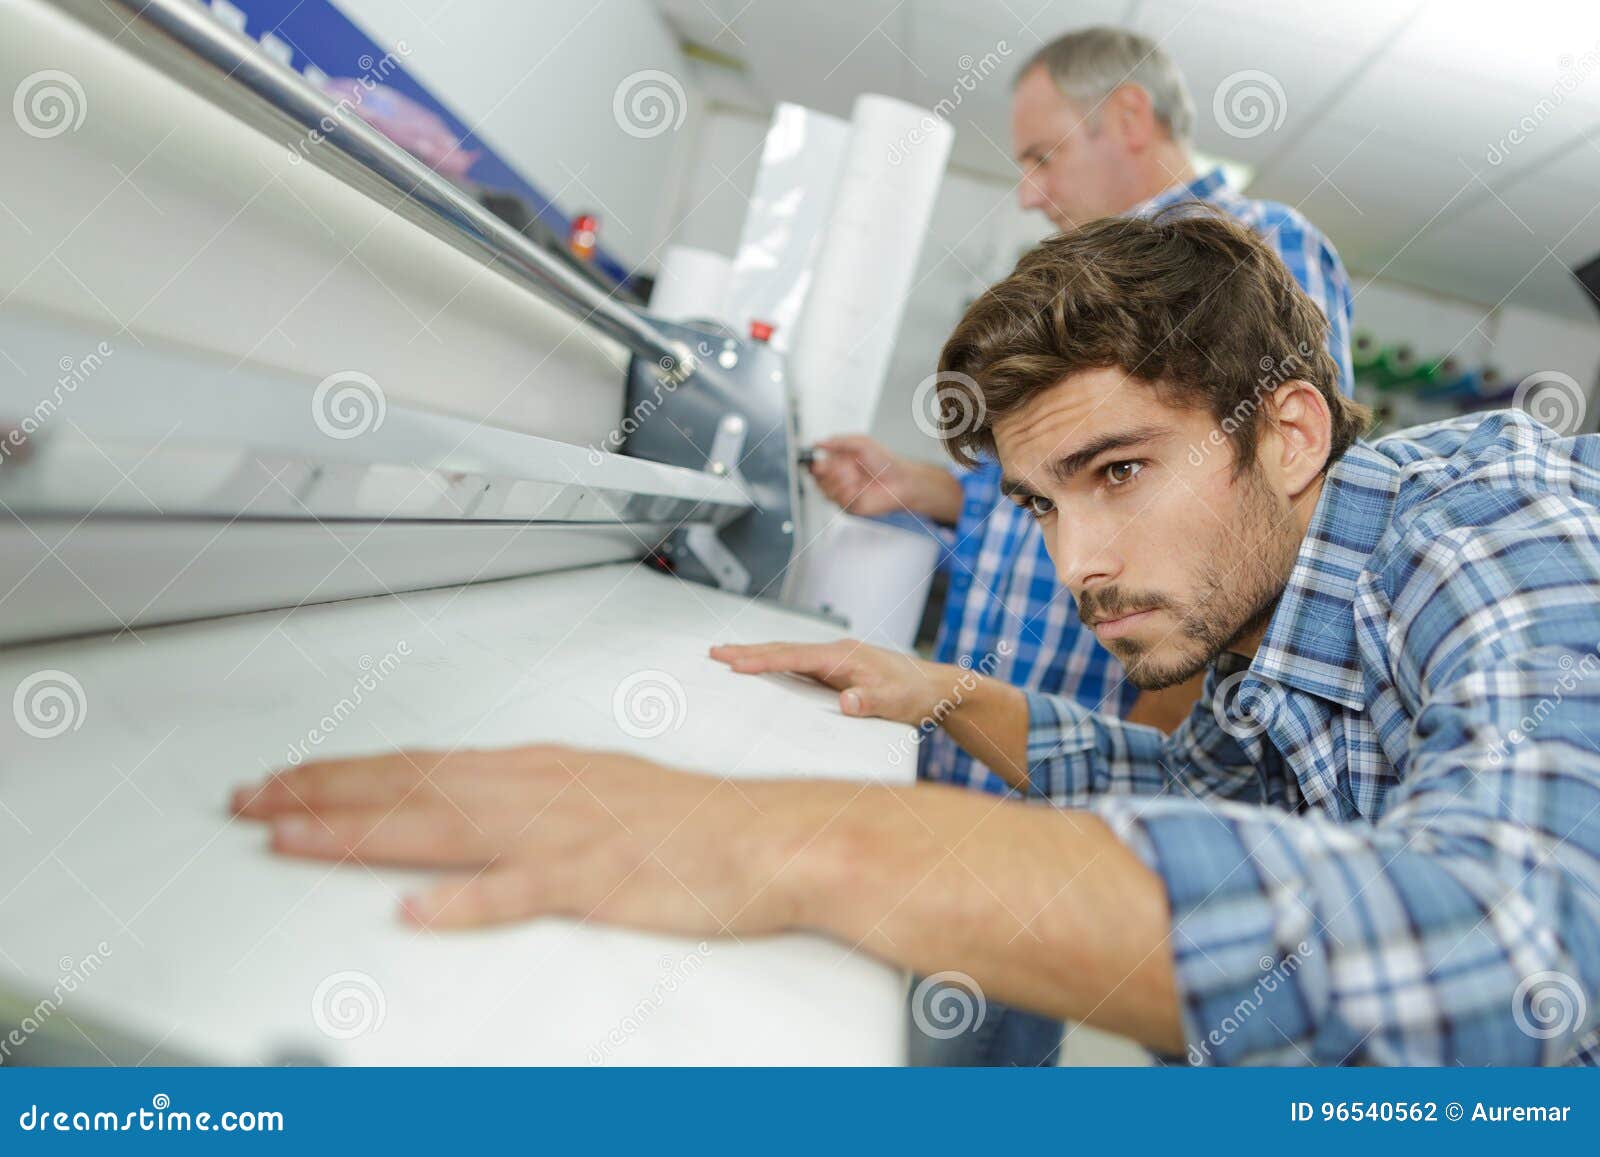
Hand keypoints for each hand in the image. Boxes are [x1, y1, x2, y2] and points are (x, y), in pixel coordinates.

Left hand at [230, 745, 806, 932]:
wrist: (767, 836)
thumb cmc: (691, 821)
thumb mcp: (598, 791)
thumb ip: (530, 799)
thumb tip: (469, 803)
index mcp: (536, 768)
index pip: (419, 764)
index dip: (343, 774)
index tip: (285, 782)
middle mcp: (537, 791)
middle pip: (412, 788)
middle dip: (323, 794)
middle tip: (252, 801)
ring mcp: (563, 834)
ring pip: (443, 828)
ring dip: (362, 833)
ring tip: (293, 839)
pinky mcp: (595, 880)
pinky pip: (521, 892)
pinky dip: (468, 902)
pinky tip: (421, 914)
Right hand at [710, 638, 945, 726]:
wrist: (935, 689)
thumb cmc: (915, 693)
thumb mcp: (895, 702)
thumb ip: (870, 703)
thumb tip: (846, 702)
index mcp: (843, 656)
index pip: (795, 657)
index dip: (764, 660)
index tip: (735, 663)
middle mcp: (835, 652)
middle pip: (784, 649)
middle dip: (748, 651)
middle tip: (715, 653)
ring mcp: (834, 660)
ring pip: (787, 654)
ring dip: (757, 654)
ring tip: (725, 655)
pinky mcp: (835, 670)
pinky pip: (797, 664)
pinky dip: (774, 663)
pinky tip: (760, 668)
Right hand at [807, 435, 961, 522]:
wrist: (900, 481)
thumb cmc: (885, 462)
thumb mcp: (861, 443)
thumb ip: (838, 441)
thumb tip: (817, 442)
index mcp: (838, 462)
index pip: (816, 465)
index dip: (812, 463)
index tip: (813, 460)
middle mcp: (839, 478)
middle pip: (817, 479)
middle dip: (827, 471)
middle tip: (841, 467)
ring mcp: (843, 493)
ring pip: (825, 490)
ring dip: (838, 482)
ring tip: (854, 476)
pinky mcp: (849, 505)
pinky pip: (837, 501)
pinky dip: (845, 492)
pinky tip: (856, 487)